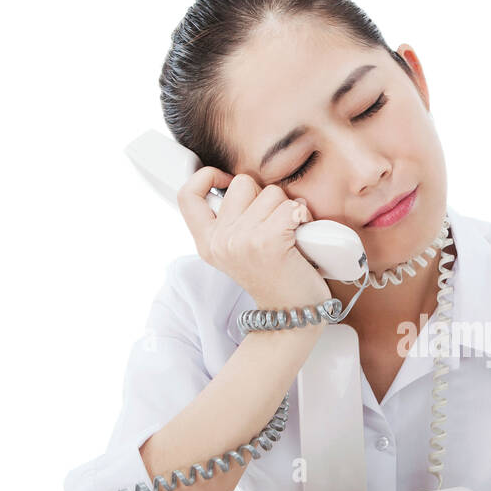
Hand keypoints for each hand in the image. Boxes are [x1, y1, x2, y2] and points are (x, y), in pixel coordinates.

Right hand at [177, 168, 331, 309]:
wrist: (292, 314)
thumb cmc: (274, 277)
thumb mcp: (239, 250)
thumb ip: (231, 221)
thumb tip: (242, 183)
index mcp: (207, 242)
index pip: (187, 195)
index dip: (205, 177)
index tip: (226, 180)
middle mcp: (220, 241)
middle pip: (243, 183)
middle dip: (265, 196)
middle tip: (275, 223)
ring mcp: (241, 241)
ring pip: (272, 192)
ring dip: (288, 207)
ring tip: (291, 232)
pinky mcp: (267, 242)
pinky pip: (291, 206)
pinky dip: (303, 216)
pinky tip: (302, 232)